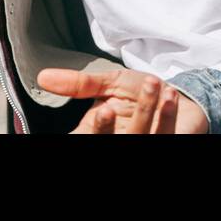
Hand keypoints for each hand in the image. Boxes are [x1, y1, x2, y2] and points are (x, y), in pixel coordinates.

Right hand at [37, 67, 209, 133]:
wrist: (178, 99)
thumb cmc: (139, 93)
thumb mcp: (108, 83)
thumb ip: (80, 83)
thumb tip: (43, 76)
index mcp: (100, 132)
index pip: (86, 137)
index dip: (92, 129)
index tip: (99, 112)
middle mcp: (120, 141)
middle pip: (107, 142)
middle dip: (106, 130)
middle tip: (109, 107)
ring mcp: (143, 144)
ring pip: (139, 138)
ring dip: (146, 111)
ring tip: (152, 83)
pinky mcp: (167, 144)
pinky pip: (165, 136)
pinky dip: (167, 115)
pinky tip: (169, 95)